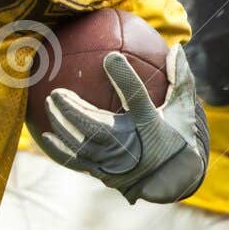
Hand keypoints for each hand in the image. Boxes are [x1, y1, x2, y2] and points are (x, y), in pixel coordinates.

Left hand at [35, 45, 208, 204]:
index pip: (136, 97)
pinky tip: (44, 136)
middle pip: (94, 125)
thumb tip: (176, 48)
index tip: (110, 57)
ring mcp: (113, 161)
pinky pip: (76, 161)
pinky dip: (59, 149)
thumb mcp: (184, 110)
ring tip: (48, 104)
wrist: (172, 181)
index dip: (124, 77)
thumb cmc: (177, 139)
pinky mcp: (103, 172)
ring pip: (81, 143)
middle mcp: (128, 143)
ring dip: (62, 123)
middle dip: (73, 108)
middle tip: (56, 92)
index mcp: (149, 124)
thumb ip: (180, 79)